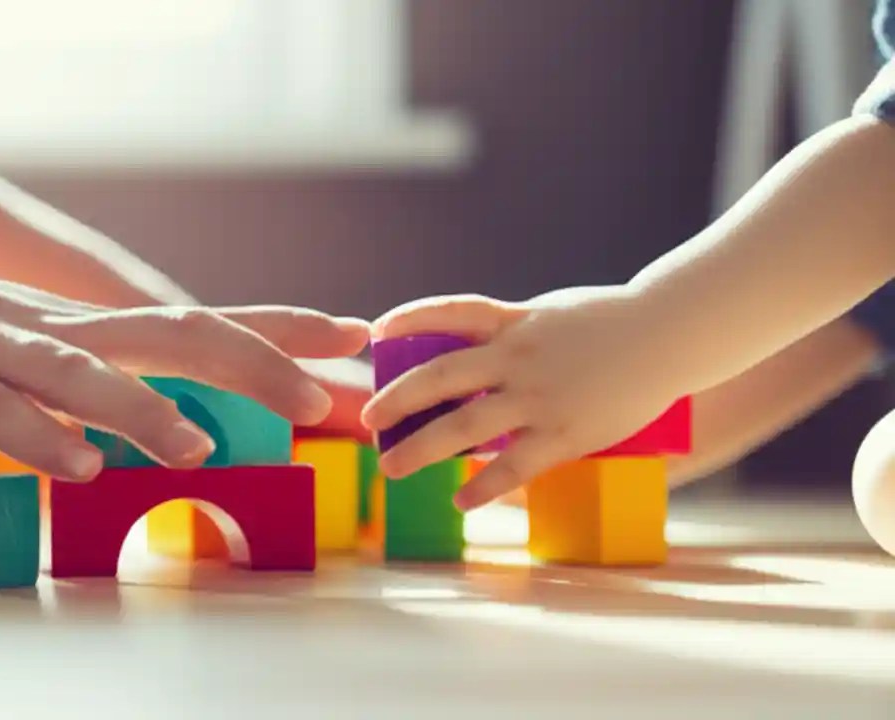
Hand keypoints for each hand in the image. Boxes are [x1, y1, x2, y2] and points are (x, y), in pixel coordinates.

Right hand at [0, 260, 368, 481]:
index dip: (278, 326)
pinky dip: (41, 439)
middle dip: (253, 363)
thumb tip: (140, 420)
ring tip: (198, 449)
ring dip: (145, 411)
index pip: (198, 318)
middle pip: (169, 335)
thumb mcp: (17, 347)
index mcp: (78, 326)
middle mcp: (50, 330)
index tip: (351, 334)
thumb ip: (77, 379)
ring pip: (85, 375)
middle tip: (325, 396)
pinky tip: (79, 468)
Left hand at [360, 287, 684, 509]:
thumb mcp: (551, 315)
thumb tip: (467, 357)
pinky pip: (514, 465)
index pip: (451, 311)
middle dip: (398, 399)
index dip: (410, 318)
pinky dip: (483, 486)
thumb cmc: (610, 324)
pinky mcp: (565, 432)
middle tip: (369, 419)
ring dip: (423, 449)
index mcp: (515, 321)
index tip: (375, 331)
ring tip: (392, 469)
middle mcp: (518, 356)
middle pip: (440, 375)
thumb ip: (509, 333)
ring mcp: (539, 396)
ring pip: (465, 425)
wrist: (670, 334)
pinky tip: (460, 500)